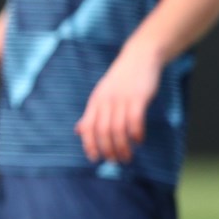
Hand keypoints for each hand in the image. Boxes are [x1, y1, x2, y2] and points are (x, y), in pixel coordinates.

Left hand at [76, 46, 160, 164]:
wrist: (139, 57)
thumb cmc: (121, 79)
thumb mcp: (102, 94)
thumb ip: (91, 113)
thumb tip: (79, 131)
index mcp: (95, 101)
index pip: (88, 127)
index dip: (89, 145)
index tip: (94, 159)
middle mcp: (106, 101)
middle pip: (102, 131)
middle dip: (108, 150)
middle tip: (115, 161)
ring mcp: (122, 99)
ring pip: (118, 129)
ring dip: (123, 146)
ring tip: (127, 157)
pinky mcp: (138, 97)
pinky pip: (135, 119)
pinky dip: (136, 133)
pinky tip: (139, 141)